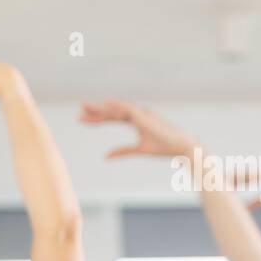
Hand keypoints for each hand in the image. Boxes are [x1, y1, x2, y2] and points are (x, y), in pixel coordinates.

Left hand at [79, 99, 198, 158]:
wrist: (181, 147)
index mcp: (135, 120)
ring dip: (102, 108)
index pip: (112, 118)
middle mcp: (137, 114)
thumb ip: (122, 151)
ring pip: (117, 109)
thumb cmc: (163, 148)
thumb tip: (105, 156)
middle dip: (95, 111)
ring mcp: (141, 113)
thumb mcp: (139, 150)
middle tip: (80, 109)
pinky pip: (129, 109)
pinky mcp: (146, 116)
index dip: (97, 119)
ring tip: (86, 107)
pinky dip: (118, 106)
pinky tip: (107, 104)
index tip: (82, 119)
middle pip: (112, 111)